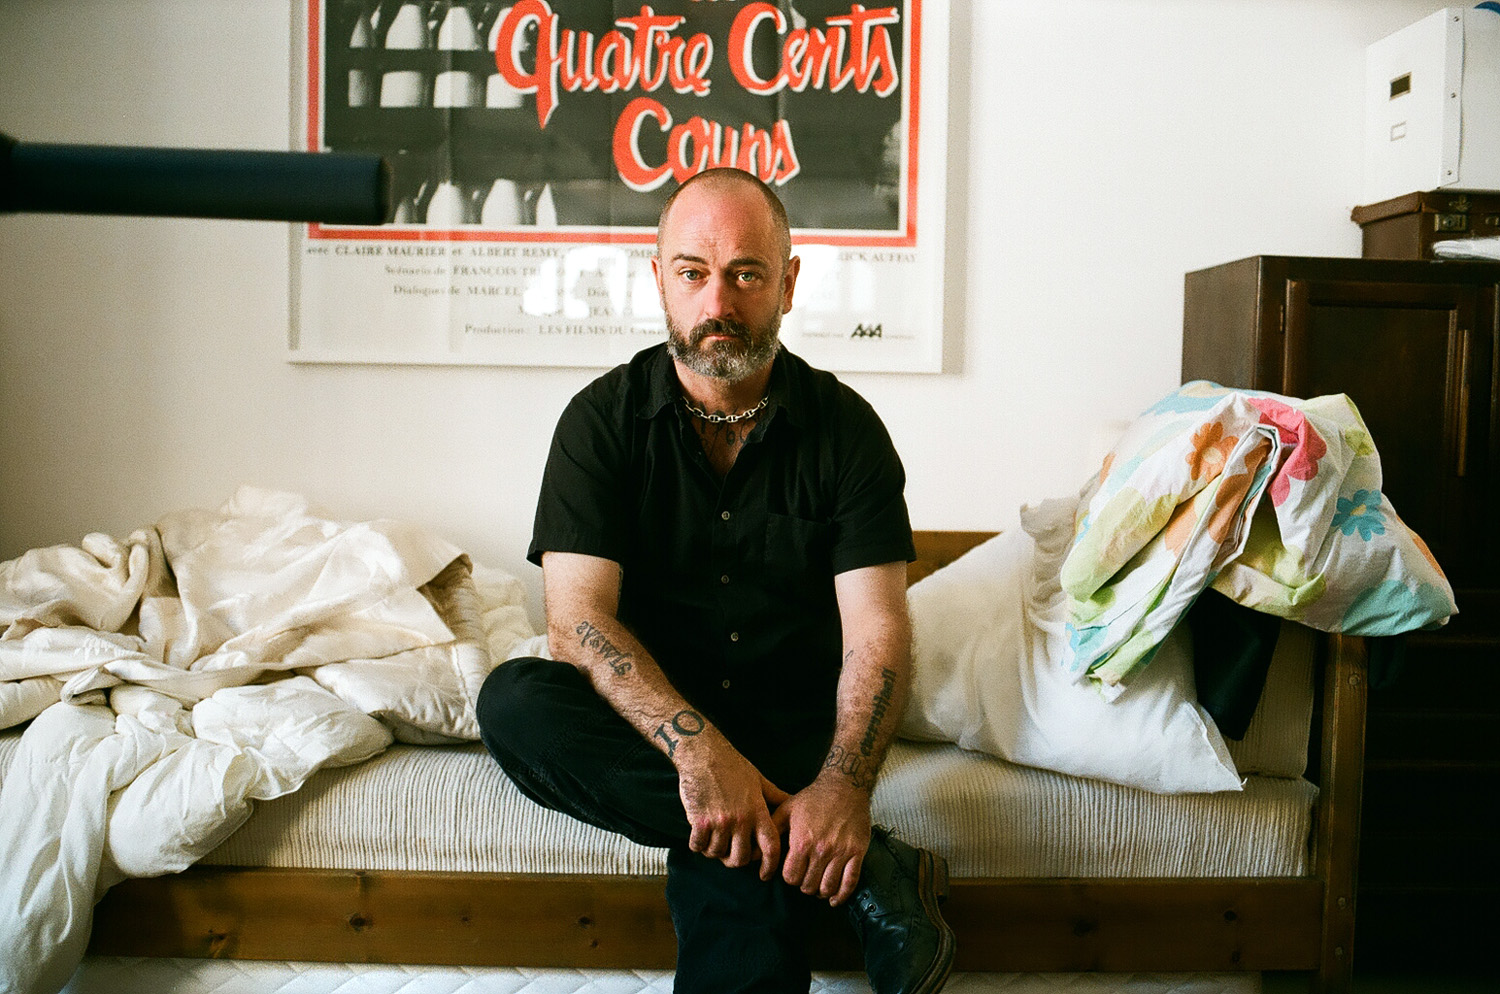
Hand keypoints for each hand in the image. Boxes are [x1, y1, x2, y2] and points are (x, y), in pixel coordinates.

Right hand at [676, 730, 789, 879]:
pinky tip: (698, 835)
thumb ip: (775, 796)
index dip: (769, 865)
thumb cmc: (732, 766)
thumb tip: (793, 803)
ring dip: (713, 851)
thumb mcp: (759, 780)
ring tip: (712, 838)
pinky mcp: (700, 821)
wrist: (703, 754)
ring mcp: (721, 821)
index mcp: (758, 811)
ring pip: (717, 854)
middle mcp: (742, 819)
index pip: (771, 847)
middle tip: (728, 853)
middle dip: (734, 861)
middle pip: (740, 859)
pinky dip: (698, 845)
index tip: (764, 874)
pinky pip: (699, 846)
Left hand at [771, 773, 870, 905]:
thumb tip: (755, 853)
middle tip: (805, 878)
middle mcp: (821, 849)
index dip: (790, 878)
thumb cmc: (814, 798)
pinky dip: (842, 895)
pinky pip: (850, 882)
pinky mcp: (857, 852)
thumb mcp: (787, 809)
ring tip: (818, 886)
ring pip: (828, 887)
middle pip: (809, 885)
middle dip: (804, 885)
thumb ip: (771, 831)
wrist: (845, 786)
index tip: (793, 872)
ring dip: (821, 891)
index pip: (791, 877)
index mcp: (802, 841)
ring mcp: (841, 852)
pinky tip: (834, 898)